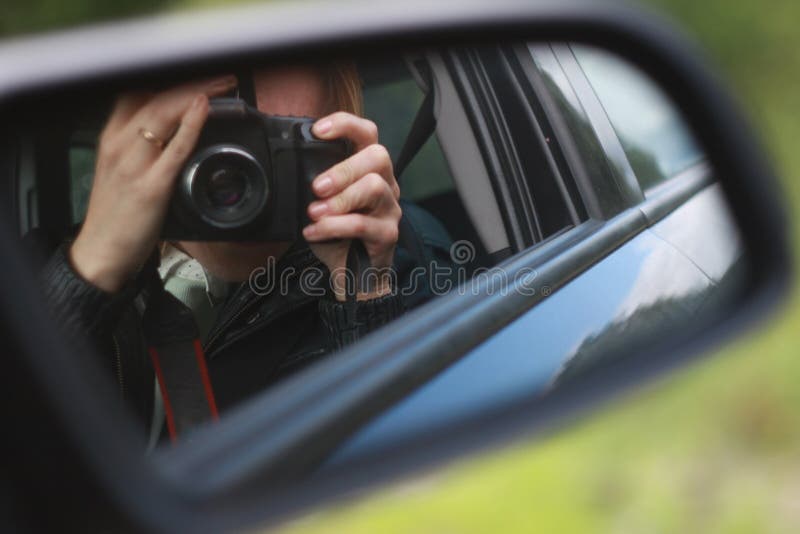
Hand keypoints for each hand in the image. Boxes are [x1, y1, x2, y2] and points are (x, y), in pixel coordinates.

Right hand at [69, 76, 237, 292]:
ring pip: (164, 114)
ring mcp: (134, 165)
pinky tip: (204, 108)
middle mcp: (119, 145)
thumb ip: (145, 150)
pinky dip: (191, 124)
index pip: (137, 93)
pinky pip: (175, 148)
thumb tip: (179, 132)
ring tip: (222, 85)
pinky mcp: (151, 187)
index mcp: (112, 139)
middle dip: (191, 81)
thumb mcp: (123, 171)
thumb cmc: (116, 215)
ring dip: (197, 93)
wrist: (101, 252)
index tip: (197, 74)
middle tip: (222, 76)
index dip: (169, 79)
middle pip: (155, 97)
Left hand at [304, 112, 401, 300]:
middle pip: (378, 156)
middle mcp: (386, 183)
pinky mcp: (387, 234)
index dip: (346, 125)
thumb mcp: (322, 203)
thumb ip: (313, 184)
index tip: (318, 130)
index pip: (367, 133)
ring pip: (374, 188)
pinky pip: (362, 224)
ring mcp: (389, 209)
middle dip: (343, 168)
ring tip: (315, 212)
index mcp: (369, 169)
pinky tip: (314, 232)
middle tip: (317, 187)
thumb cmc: (337, 234)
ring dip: (339, 199)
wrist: (354, 275)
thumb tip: (283, 168)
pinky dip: (334, 227)